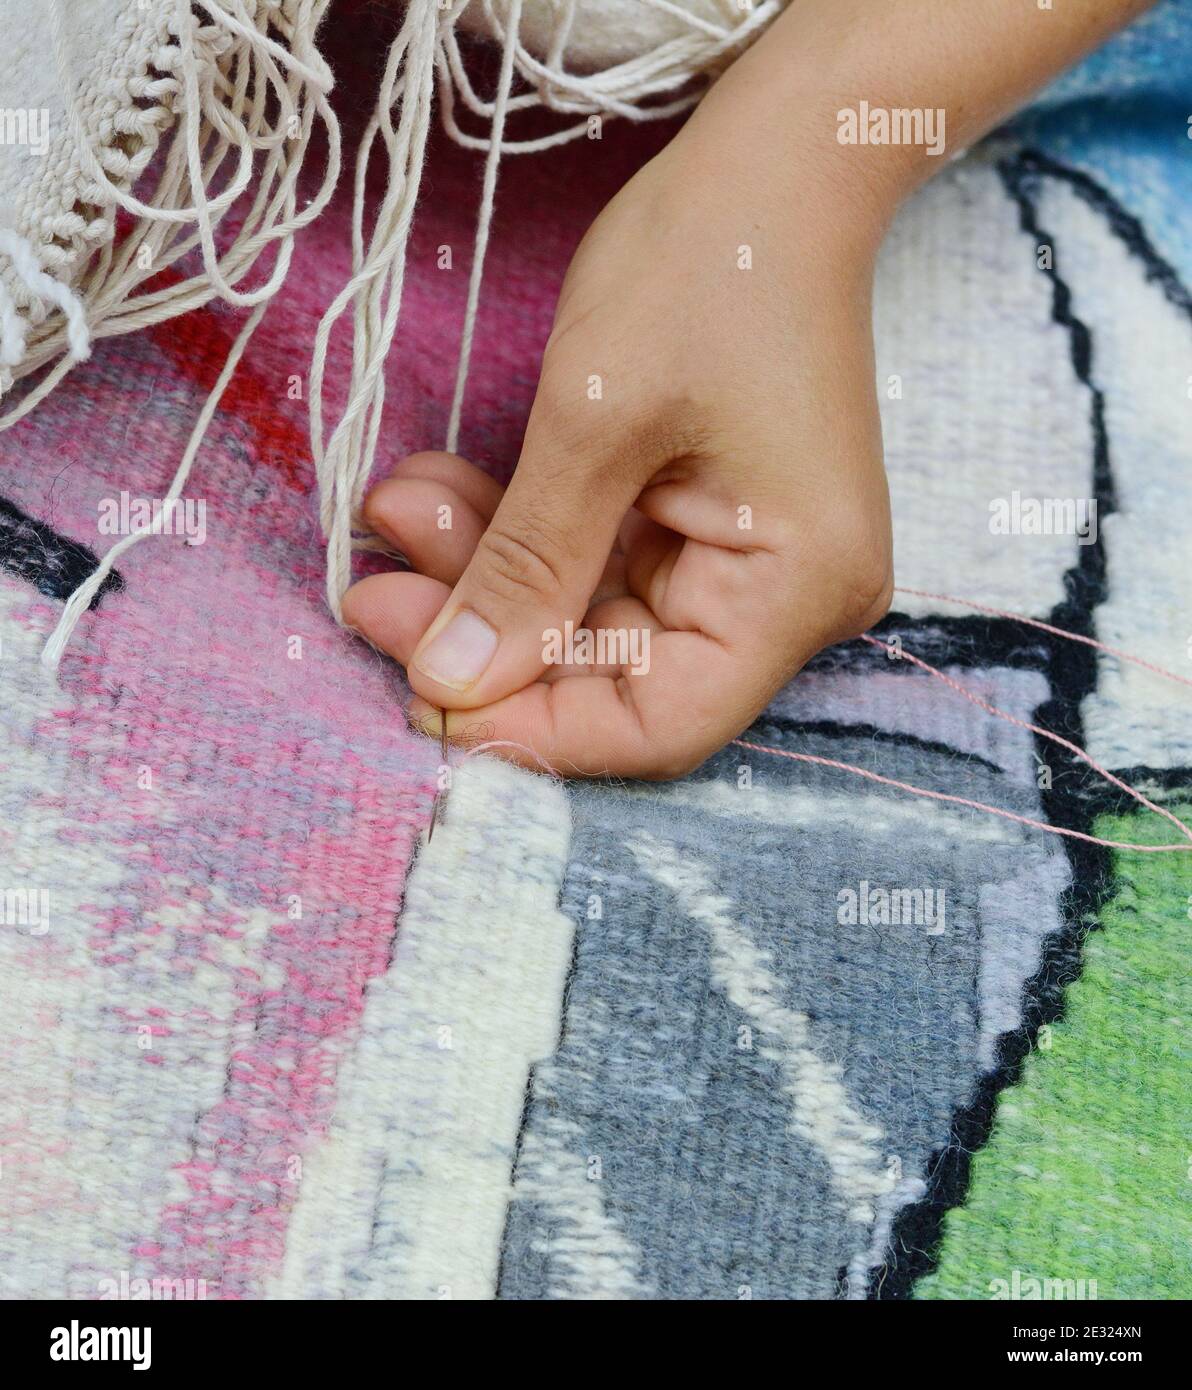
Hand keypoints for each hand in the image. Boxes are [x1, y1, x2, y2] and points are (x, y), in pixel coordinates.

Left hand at [342, 100, 894, 777]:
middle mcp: (787, 599)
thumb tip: (452, 687)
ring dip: (486, 572)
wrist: (777, 166)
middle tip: (373, 590)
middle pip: (615, 674)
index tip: (420, 695)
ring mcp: (748, 564)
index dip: (535, 729)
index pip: (659, 725)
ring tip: (397, 510)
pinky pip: (599, 563)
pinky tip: (440, 493)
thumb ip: (525, 566)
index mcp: (796, 588)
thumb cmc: (706, 267)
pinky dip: (520, 535)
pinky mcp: (707, 527)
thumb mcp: (593, 418)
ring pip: (589, 618)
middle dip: (485, 633)